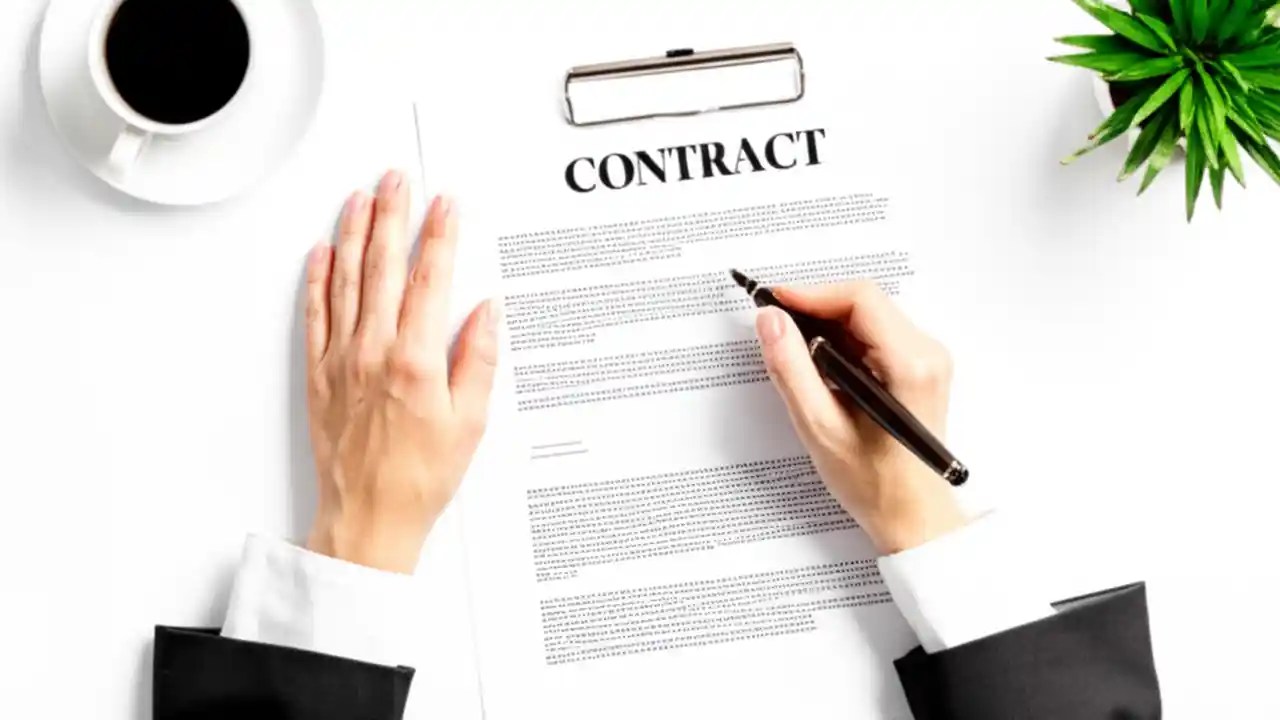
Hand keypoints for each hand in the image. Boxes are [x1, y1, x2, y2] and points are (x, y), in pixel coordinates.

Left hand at [303, 170, 498, 573]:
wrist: (369, 518)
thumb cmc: (420, 478)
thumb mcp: (470, 422)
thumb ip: (478, 360)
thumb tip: (486, 314)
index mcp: (415, 361)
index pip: (429, 280)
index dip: (439, 237)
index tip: (446, 206)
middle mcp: (373, 352)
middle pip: (382, 266)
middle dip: (392, 216)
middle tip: (397, 180)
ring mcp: (342, 360)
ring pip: (345, 281)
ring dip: (353, 233)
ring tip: (360, 198)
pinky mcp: (320, 375)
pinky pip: (314, 315)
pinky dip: (316, 279)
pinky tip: (320, 253)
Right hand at [755, 281, 966, 554]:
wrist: (913, 515)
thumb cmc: (874, 483)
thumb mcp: (820, 426)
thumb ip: (792, 368)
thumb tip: (770, 321)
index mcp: (910, 365)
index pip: (859, 299)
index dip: (811, 293)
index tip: (773, 301)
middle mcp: (927, 354)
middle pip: (864, 302)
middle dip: (815, 308)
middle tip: (774, 325)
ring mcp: (926, 359)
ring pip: (867, 316)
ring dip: (827, 325)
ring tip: (793, 350)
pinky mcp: (918, 367)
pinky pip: (874, 335)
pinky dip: (841, 340)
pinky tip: (819, 366)